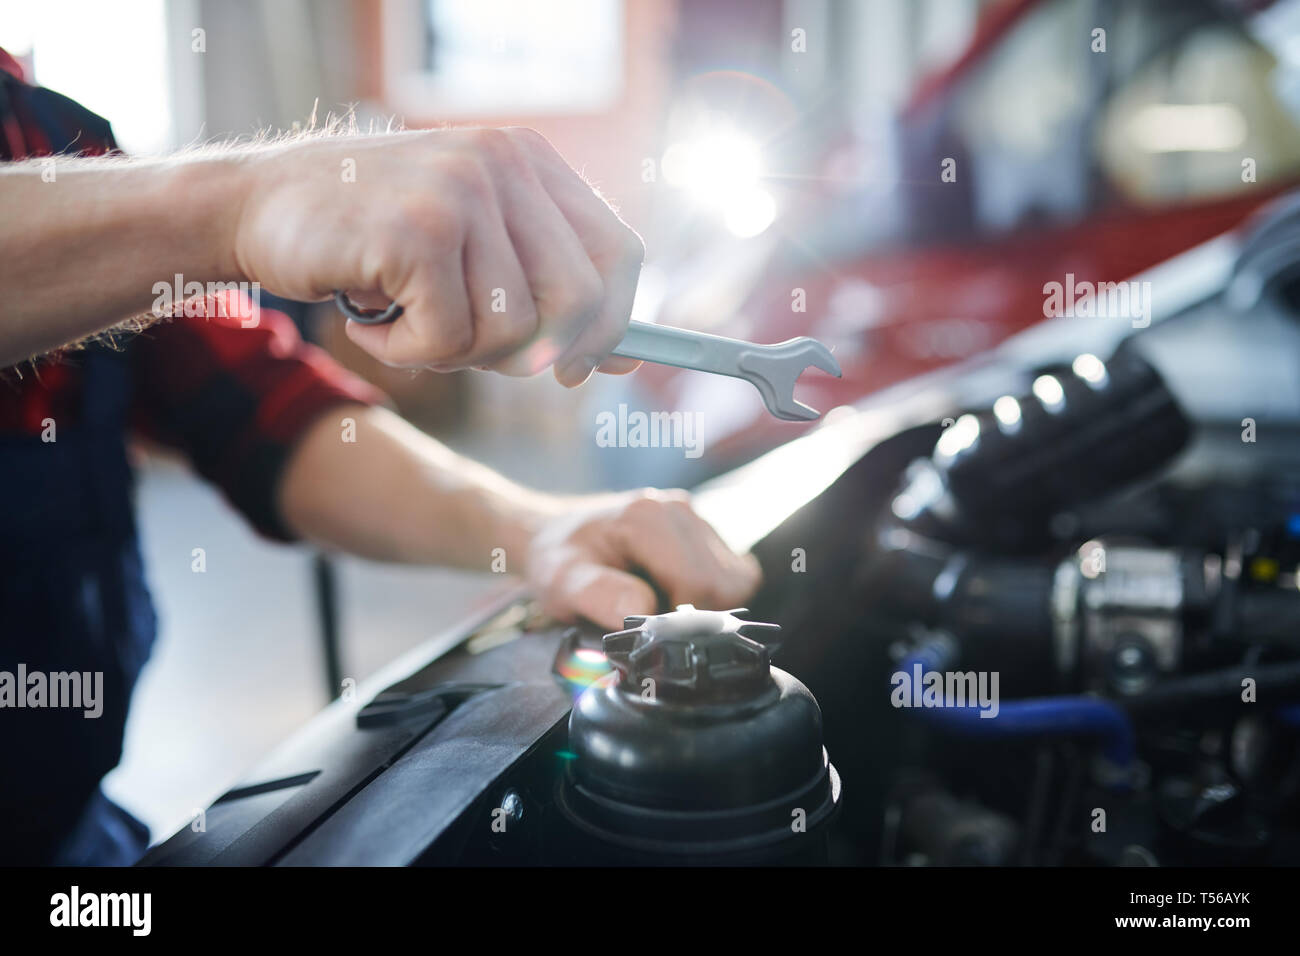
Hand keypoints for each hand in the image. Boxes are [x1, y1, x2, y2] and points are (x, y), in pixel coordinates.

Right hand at [232, 127, 643, 385]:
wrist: (256, 207)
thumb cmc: (370, 240)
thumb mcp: (468, 247)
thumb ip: (539, 287)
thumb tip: (618, 360)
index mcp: (528, 161)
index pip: (619, 254)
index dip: (612, 324)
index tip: (580, 366)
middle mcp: (503, 164)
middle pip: (580, 301)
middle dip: (532, 352)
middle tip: (472, 351)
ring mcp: (460, 192)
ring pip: (514, 331)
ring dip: (456, 352)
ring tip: (406, 318)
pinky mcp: (416, 231)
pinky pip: (448, 339)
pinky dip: (407, 351)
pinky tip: (371, 319)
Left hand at [522, 489, 761, 631]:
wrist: (554, 533)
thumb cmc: (557, 559)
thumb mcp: (560, 581)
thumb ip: (597, 594)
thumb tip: (640, 610)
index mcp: (648, 517)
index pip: (701, 583)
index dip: (682, 618)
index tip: (649, 628)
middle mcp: (679, 508)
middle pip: (727, 582)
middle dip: (697, 612)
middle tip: (653, 616)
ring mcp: (694, 515)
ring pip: (736, 578)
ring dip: (706, 602)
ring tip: (660, 601)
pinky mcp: (702, 529)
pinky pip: (732, 572)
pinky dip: (710, 592)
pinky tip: (672, 591)